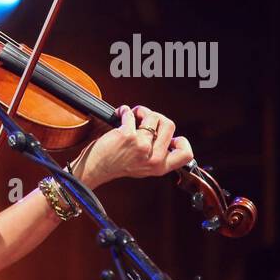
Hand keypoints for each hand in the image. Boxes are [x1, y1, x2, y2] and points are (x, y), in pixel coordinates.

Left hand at [79, 105, 194, 187]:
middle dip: (157, 117)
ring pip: (152, 116)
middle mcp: (153, 159)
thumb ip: (157, 152)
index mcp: (159, 167)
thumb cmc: (115, 164)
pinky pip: (132, 114)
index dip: (181, 141)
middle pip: (170, 125)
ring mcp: (141, 146)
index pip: (186, 154)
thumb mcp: (143, 165)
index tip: (171, 137)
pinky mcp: (127, 136)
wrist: (94, 169)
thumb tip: (165, 128)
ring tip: (132, 116)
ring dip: (141, 111)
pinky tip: (119, 114)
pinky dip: (124, 110)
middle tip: (145, 120)